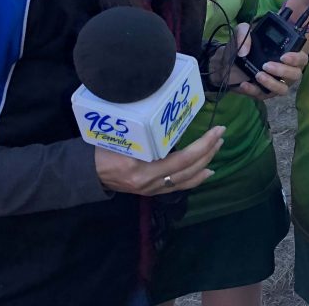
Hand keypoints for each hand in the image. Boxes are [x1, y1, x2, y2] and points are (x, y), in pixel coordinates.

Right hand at [94, 125, 223, 194]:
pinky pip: (178, 186)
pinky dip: (195, 178)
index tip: (217, 131)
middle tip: (221, 134)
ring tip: (218, 148)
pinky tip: (207, 171)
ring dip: (205, 163)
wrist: (87, 174)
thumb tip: (169, 116)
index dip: (203, 145)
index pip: (183, 159)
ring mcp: (151, 190)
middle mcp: (151, 183)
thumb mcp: (124, 138)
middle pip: (188, 170)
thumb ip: (146, 134)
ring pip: (186, 180)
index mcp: (144, 169)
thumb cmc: (103, 150)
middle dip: (208, 152)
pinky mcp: (151, 191)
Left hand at [220, 23, 308, 99]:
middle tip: (266, 65)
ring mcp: (275, 83)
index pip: (301, 58)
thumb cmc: (241, 46)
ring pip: (283, 89)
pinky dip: (253, 90)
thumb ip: (243, 32)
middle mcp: (284, 70)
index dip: (296, 59)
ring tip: (258, 75)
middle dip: (283, 71)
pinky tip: (244, 84)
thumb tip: (245, 50)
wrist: (225, 61)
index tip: (284, 56)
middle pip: (296, 75)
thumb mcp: (241, 33)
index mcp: (286, 54)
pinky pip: (263, 96)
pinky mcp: (262, 93)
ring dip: (272, 83)